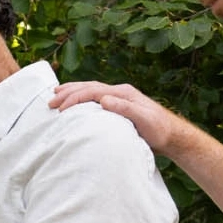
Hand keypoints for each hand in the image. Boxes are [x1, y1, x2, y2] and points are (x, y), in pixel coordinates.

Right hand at [48, 82, 199, 158]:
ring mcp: (118, 97)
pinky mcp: (117, 106)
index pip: (93, 91)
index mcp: (123, 92)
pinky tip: (74, 102)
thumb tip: (103, 99)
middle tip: (50, 103)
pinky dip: (80, 97)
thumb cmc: (159, 130)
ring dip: (71, 91)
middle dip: (67, 93)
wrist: (172, 135)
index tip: (60, 109)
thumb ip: (125, 109)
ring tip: (55, 95)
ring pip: (89, 89)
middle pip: (88, 86)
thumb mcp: (144, 120)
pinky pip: (93, 97)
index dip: (74, 98)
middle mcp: (119, 92)